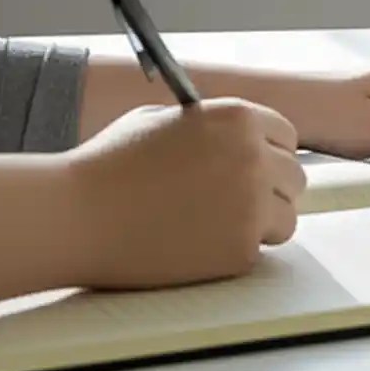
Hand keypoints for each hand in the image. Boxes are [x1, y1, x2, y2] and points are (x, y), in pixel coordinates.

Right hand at [63, 98, 306, 289]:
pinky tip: (199, 246)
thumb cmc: (106, 166)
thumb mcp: (160, 121)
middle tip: (236, 203)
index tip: (257, 168)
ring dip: (262, 223)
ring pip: (287, 217)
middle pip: (295, 178)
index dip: (270, 153)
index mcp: (237, 118)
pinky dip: (236, 251)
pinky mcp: (241, 248)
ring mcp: (251, 204)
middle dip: (270, 189)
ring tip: (218, 226)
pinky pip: (259, 250)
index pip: (287, 137)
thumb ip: (207, 126)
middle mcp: (254, 157)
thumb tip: (234, 136)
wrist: (74, 217)